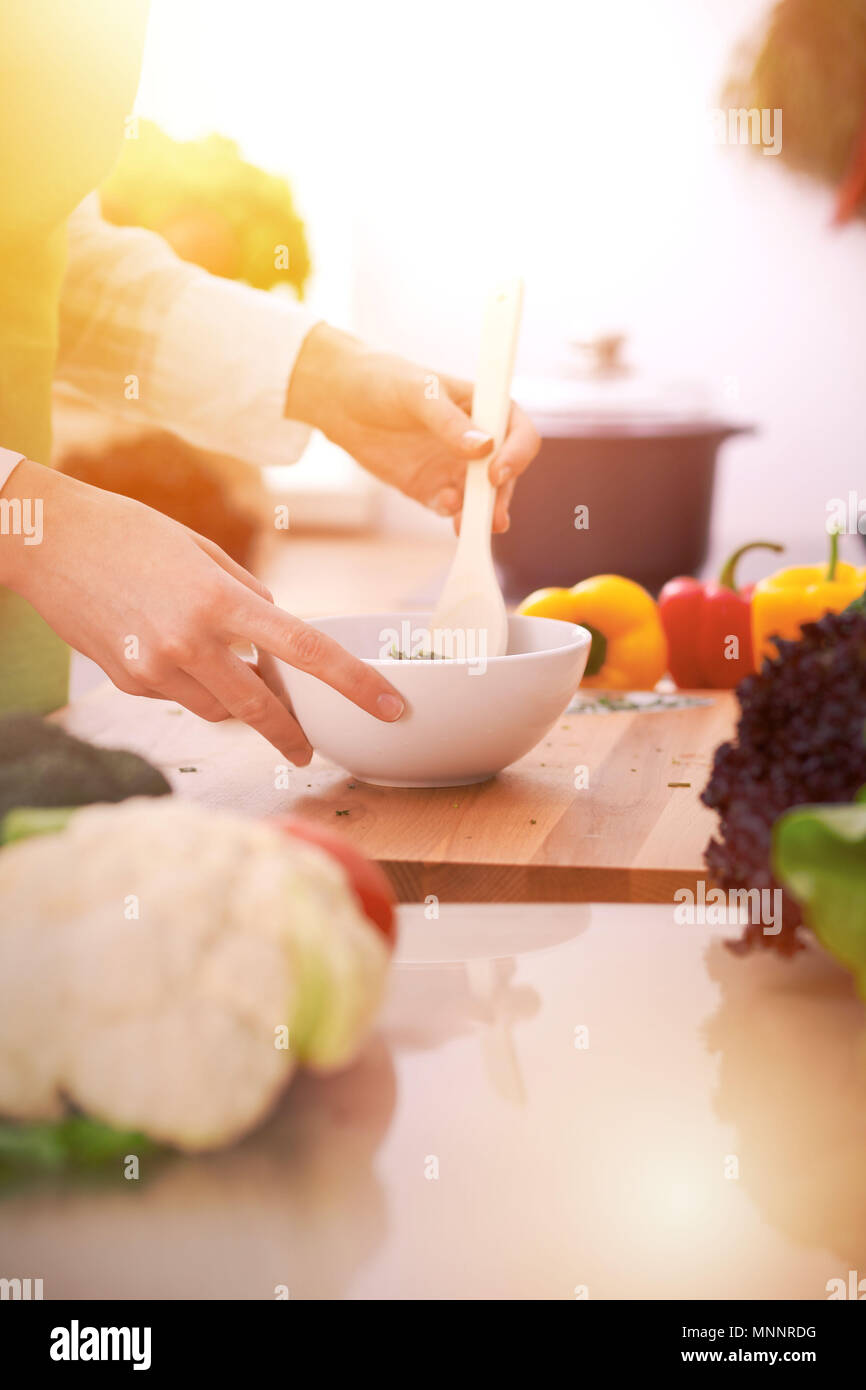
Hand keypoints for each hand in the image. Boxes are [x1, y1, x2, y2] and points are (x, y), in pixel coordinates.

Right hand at [1, 462, 404, 762]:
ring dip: (233, 700)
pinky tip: (163, 648)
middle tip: (307, 749)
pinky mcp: (129, 684)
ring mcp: (156, 668)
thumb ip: (246, 594)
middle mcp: (191, 641)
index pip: (305, 649)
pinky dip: (187, 684)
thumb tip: (275, 633)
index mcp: (221, 600)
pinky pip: (177, 698)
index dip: (355, 683)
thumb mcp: (201, 550)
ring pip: (218, 709)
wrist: (46, 543)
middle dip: (290, 733)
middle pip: (262, 707)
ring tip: (219, 665)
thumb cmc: (130, 534)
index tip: (390, 707)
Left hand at [285, 324, 540, 531]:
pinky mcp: (431, 487)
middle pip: (504, 474)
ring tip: (470, 526)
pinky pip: (450, 507)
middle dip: (500, 497)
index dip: (516, 454)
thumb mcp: (417, 393)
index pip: (518, 433)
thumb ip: (448, 421)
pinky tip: (443, 505)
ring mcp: (454, 467)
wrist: (341, 400)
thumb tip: (482, 447)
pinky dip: (451, 512)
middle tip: (492, 518)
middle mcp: (477, 440)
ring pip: (479, 498)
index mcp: (484, 408)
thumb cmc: (384, 381)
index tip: (496, 472)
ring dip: (479, 514)